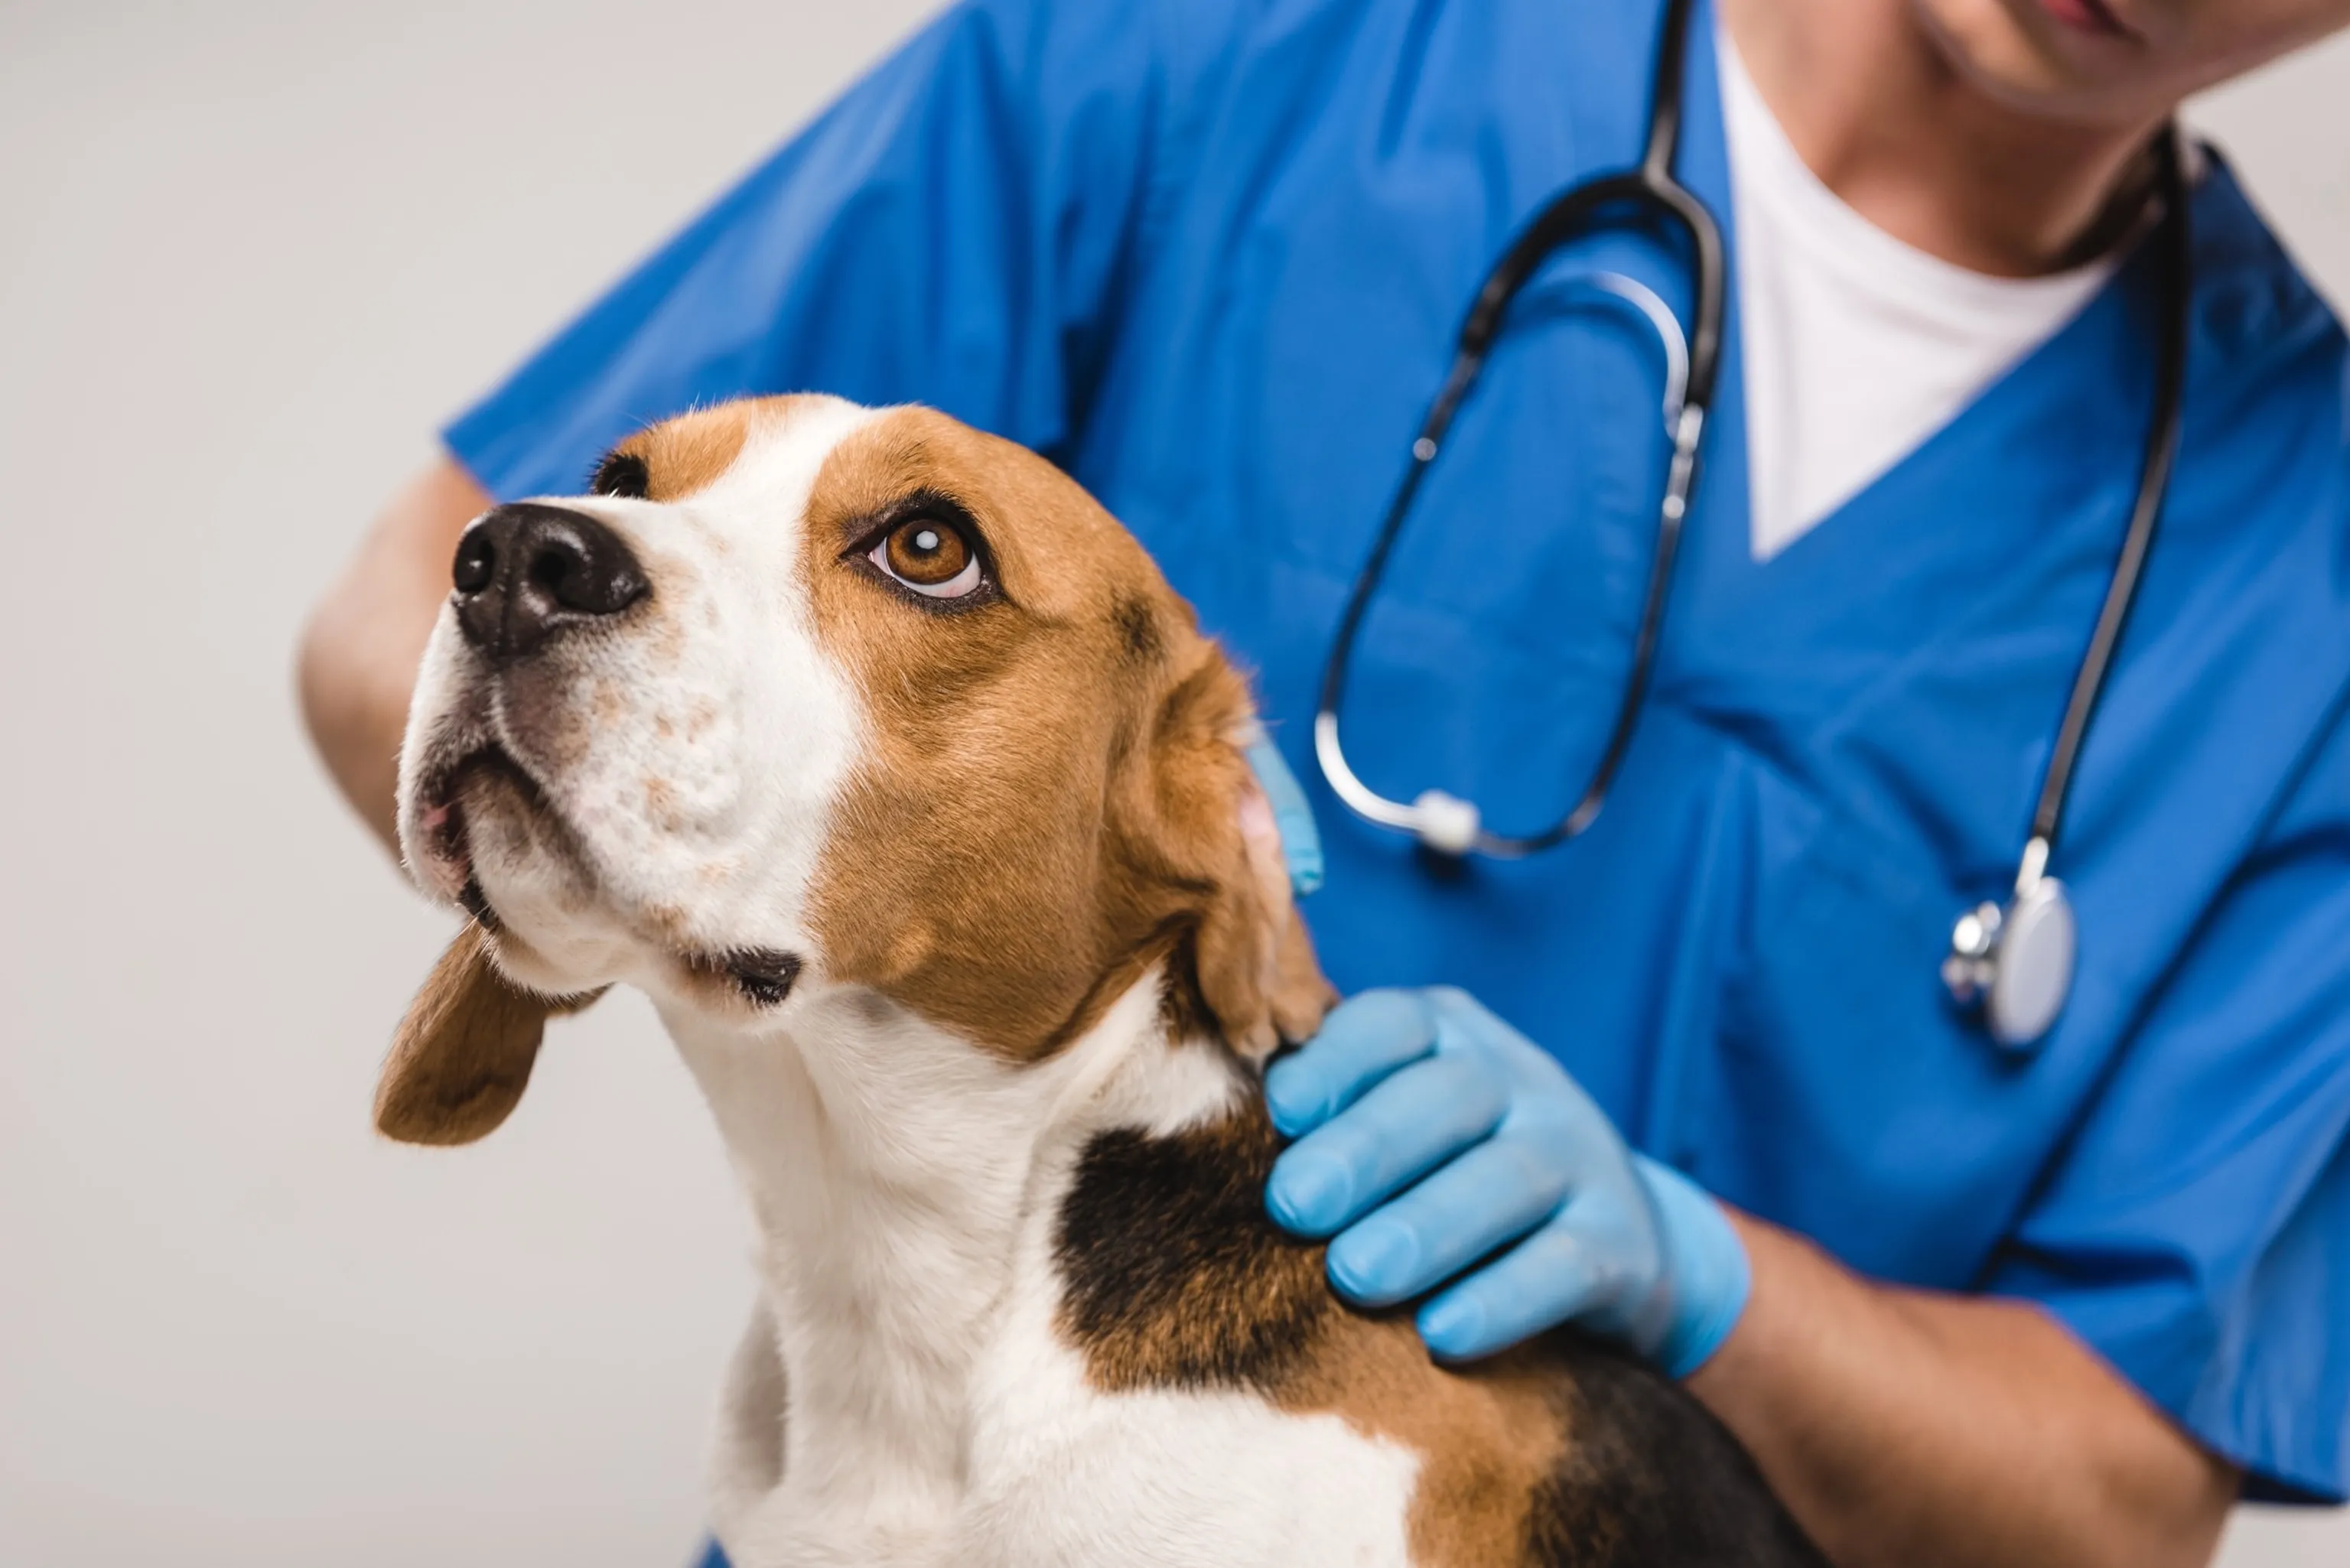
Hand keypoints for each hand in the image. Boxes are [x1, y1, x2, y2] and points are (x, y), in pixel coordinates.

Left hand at [1263, 987, 1748, 1372]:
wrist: (1614, 1243)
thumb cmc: (1451, 1176)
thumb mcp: (1400, 1124)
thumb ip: (1321, 1116)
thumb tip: (1195, 1139)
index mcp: (1451, 1036)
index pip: (1393, 1024)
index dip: (1336, 1061)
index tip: (1277, 1114)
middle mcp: (1524, 1080)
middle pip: (1451, 1095)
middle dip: (1367, 1148)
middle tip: (1292, 1207)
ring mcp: (1583, 1155)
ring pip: (1510, 1177)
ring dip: (1428, 1225)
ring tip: (1354, 1275)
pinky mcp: (1623, 1243)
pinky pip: (1567, 1264)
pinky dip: (1504, 1298)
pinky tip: (1443, 1335)